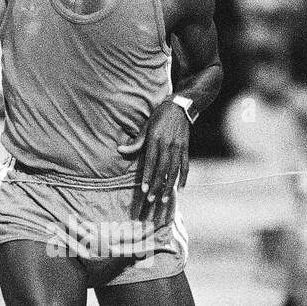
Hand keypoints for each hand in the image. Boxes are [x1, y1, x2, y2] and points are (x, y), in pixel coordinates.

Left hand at [117, 98, 189, 216]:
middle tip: (152, 199)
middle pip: (162, 169)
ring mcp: (178, 146)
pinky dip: (184, 178)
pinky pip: (185, 166)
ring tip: (164, 198)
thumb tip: (120, 150)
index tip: (145, 189)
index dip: (148, 176)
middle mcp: (168, 144)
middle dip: (157, 186)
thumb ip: (136, 142)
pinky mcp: (186, 148)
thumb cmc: (159, 117)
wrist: (180, 106)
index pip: (151, 161)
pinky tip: (181, 189)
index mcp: (155, 139)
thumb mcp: (146, 126)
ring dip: (169, 186)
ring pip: (174, 171)